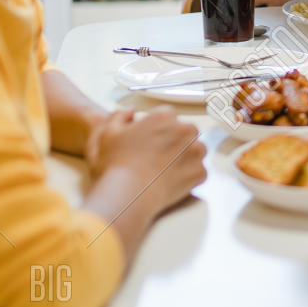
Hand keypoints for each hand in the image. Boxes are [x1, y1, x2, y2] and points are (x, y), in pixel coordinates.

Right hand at [85, 108, 206, 214]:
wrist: (128, 194)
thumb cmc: (116, 164)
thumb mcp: (108, 133)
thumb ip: (120, 116)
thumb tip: (131, 112)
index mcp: (164, 117)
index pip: (168, 115)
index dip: (159, 128)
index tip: (151, 140)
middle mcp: (185, 130)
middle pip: (185, 130)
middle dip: (175, 140)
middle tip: (158, 155)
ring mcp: (195, 152)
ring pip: (196, 149)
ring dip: (185, 156)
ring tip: (165, 168)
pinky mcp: (200, 172)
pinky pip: (198, 170)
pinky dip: (189, 175)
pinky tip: (171, 181)